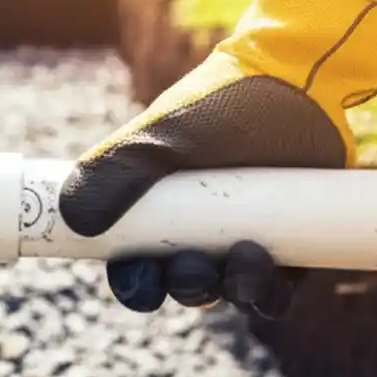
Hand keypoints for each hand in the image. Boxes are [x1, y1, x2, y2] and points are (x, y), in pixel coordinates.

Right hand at [59, 0, 376, 317]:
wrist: (300, 80)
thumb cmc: (220, 104)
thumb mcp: (158, 135)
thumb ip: (111, 171)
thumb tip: (75, 220)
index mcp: (158, 210)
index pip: (136, 265)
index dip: (135, 285)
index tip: (142, 285)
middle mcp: (200, 231)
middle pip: (183, 284)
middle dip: (186, 286)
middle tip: (194, 265)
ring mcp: (245, 239)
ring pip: (229, 291)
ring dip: (232, 290)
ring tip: (247, 257)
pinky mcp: (291, 244)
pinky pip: (275, 292)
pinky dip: (270, 297)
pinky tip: (270, 274)